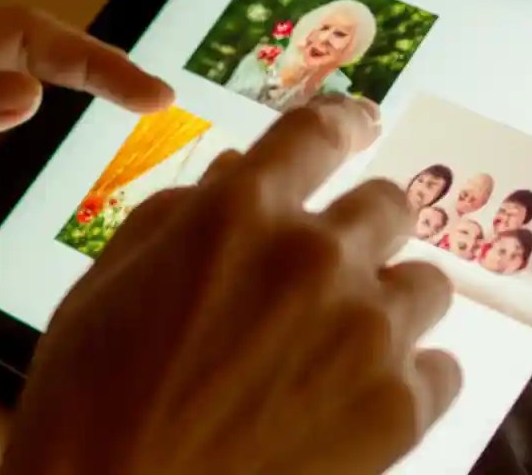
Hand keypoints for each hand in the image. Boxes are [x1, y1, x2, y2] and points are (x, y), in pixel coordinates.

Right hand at [1, 97, 460, 474]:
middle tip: (330, 266)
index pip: (320, 131)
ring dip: (389, 300)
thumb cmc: (88, 397)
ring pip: (426, 283)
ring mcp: (364, 334)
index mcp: (239, 213)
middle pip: (389, 204)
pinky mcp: (399, 410)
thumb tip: (240, 170)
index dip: (345, 121)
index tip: (358, 125)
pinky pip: (443, 367)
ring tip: (344, 341)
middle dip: (360, 227)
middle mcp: (314, 257)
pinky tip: (359, 398)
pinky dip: (408, 376)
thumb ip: (182, 211)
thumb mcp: (110, 279)